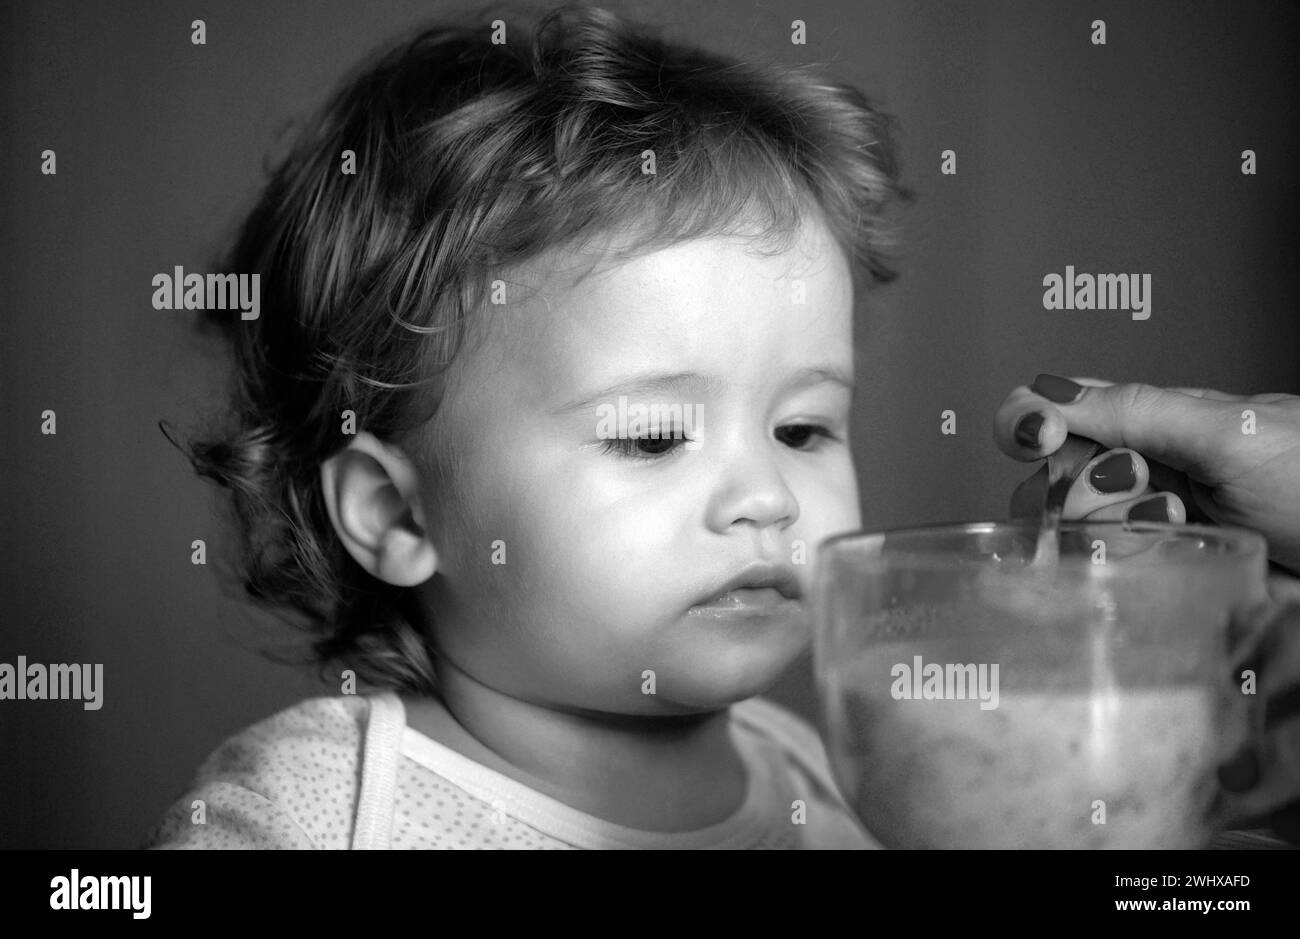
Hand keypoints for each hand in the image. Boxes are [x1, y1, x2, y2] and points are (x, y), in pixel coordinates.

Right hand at [994, 374, 1299, 842]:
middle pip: (1044, 484)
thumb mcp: (1229, 430)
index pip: (1054, 414)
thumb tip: (1047, 393)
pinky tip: (1163, 564)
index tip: (1043, 437)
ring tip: (1170, 526)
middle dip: (1073, 489)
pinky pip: (1102, 586)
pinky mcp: (1158, 589)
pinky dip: (1120, 573)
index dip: (1030, 424)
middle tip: (1133, 490)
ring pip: (1068, 537)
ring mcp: (1145, 537)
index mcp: (1150, 424)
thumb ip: (1134, 409)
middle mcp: (1136, 479)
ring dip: (1108, 532)